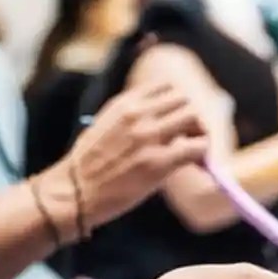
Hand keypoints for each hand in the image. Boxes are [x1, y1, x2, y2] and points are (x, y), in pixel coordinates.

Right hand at [43, 81, 207, 237]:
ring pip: (194, 117)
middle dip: (191, 118)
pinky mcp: (158, 162)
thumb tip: (162, 119)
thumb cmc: (90, 166)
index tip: (176, 121)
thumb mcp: (106, 126)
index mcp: (124, 104)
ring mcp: (148, 136)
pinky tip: (195, 165)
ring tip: (192, 152)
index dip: (177, 104)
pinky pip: (197, 147)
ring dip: (199, 133)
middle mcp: (137, 114)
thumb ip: (131, 117)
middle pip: (184, 100)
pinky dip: (202, 155)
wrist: (75, 192)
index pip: (166, 86)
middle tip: (189, 139)